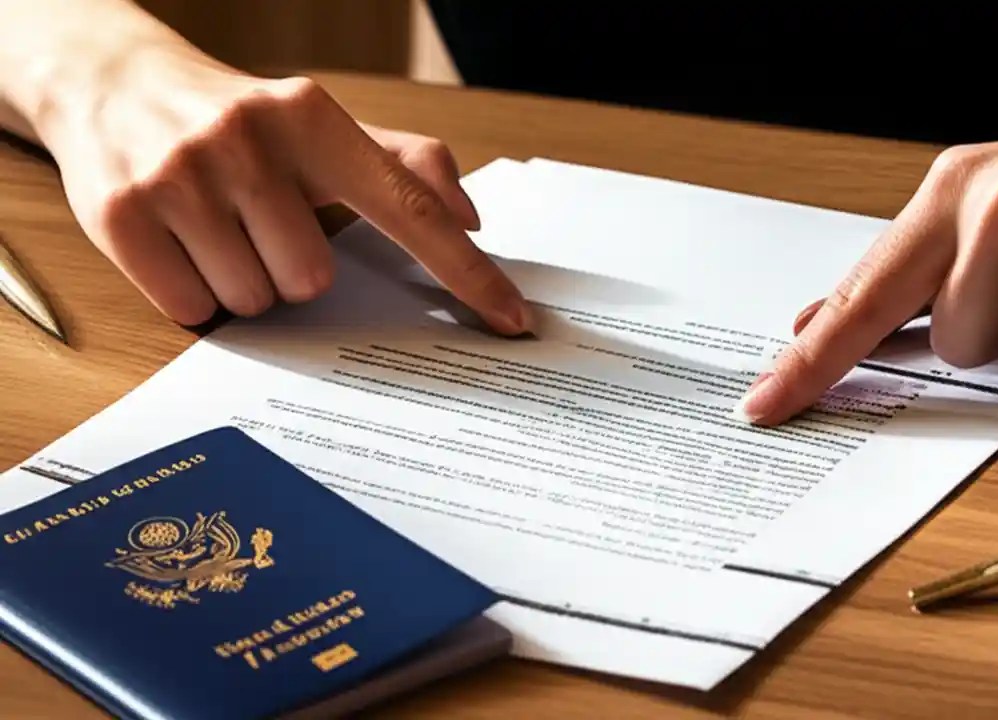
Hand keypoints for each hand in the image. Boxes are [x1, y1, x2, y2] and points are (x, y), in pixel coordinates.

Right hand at [34, 50, 529, 332]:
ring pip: (253, 300)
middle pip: (313, 280)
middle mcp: (249, 138)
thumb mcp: (321, 126)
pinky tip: (180, 243)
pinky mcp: (121, 212)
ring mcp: (181, 174)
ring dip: (243, 283)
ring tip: (219, 229)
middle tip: (261, 226)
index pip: (410, 208)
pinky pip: (191, 309)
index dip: (466, 272)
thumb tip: (470, 216)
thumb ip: (403, 168)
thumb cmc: (241, 119)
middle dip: (292, 270)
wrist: (112, 82)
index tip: (512, 319)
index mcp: (313, 118)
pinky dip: (193, 294)